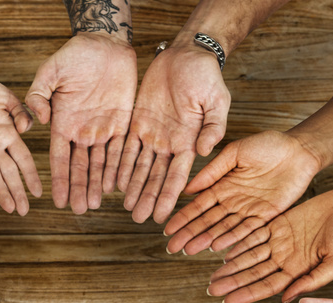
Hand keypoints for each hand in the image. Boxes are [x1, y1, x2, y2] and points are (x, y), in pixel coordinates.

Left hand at [0, 72, 41, 215]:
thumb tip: (27, 128)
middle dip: (16, 192)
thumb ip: (19, 111)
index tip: (38, 193)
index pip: (22, 159)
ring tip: (8, 209)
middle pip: (7, 172)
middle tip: (23, 211)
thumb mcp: (4, 96)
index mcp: (7, 134)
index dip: (30, 176)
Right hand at [26, 33, 137, 213]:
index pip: (59, 158)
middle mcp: (82, 131)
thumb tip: (37, 120)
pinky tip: (116, 185)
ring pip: (100, 163)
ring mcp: (102, 129)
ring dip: (96, 184)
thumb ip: (39, 95)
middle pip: (79, 167)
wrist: (104, 43)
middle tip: (79, 210)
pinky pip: (121, 150)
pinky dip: (119, 168)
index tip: (56, 200)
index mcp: (63, 123)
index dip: (58, 179)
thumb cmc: (74, 55)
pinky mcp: (122, 123)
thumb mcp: (50, 71)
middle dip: (79, 188)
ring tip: (95, 204)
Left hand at [118, 45, 229, 224]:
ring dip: (133, 187)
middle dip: (148, 198)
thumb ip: (213, 127)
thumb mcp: (217, 100)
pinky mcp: (138, 122)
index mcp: (189, 141)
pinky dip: (120, 165)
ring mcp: (153, 134)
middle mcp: (169, 143)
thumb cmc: (206, 76)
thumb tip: (204, 151)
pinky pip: (126, 147)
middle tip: (138, 218)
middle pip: (156, 176)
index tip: (162, 216)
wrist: (187, 55)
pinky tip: (114, 182)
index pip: (177, 176)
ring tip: (126, 207)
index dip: (169, 196)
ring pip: (140, 166)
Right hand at [163, 131, 320, 254]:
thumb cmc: (269, 145)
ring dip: (206, 240)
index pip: (198, 206)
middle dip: (189, 235)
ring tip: (190, 250)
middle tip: (172, 248)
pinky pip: (248, 231)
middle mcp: (233, 202)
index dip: (183, 218)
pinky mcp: (267, 216)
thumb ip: (213, 171)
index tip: (167, 230)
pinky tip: (218, 249)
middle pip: (207, 222)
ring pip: (223, 229)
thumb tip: (188, 189)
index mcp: (223, 186)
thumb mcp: (235, 152)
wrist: (300, 150)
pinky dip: (233, 240)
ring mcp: (249, 211)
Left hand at [207, 187, 332, 302]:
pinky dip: (239, 242)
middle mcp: (286, 259)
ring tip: (213, 274)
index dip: (247, 294)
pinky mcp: (278, 224)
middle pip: (254, 273)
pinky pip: (254, 234)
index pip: (267, 287)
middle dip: (233, 282)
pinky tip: (223, 250)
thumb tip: (286, 300)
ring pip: (250, 255)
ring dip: (232, 265)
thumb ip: (312, 281)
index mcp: (299, 272)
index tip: (228, 302)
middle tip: (211, 289)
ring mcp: (281, 242)